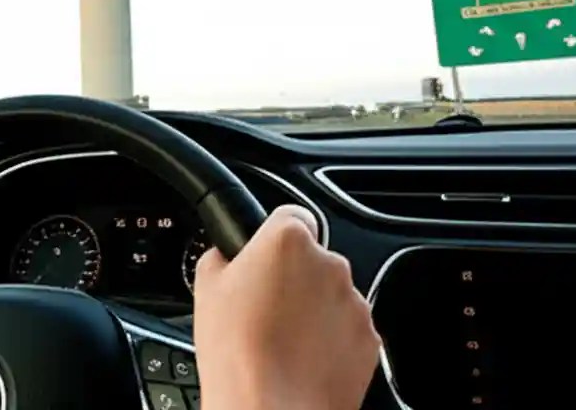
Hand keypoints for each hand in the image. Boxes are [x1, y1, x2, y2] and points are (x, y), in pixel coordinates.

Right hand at [193, 205, 380, 409]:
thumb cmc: (236, 353)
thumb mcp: (207, 290)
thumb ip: (222, 259)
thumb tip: (226, 257)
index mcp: (287, 241)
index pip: (290, 214)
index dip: (274, 237)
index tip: (264, 257)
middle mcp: (329, 264)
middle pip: (312, 259)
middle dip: (293, 279)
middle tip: (265, 309)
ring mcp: (353, 303)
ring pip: (331, 295)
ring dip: (313, 310)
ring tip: (281, 341)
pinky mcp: (369, 338)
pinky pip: (347, 329)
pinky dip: (331, 341)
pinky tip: (302, 360)